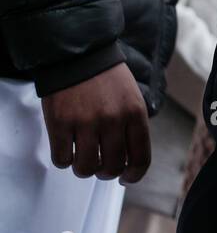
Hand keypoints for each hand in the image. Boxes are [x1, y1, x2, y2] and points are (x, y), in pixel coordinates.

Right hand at [41, 63, 150, 183]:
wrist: (78, 54)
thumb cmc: (106, 78)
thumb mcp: (132, 98)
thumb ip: (133, 127)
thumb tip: (129, 161)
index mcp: (134, 113)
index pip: (140, 158)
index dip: (134, 175)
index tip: (126, 177)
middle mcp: (112, 120)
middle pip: (112, 167)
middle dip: (107, 172)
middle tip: (101, 166)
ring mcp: (85, 122)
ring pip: (86, 168)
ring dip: (84, 168)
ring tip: (83, 158)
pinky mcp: (60, 123)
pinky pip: (62, 159)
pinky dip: (64, 159)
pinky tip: (67, 148)